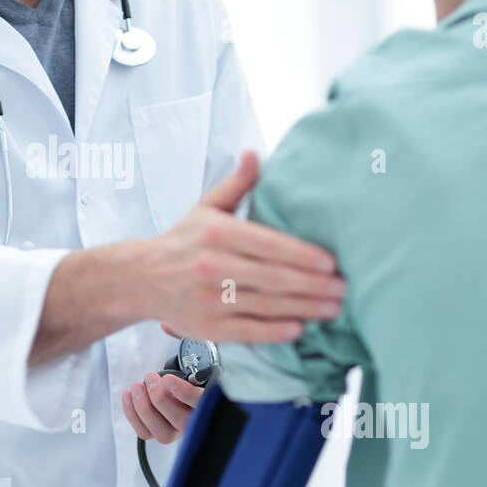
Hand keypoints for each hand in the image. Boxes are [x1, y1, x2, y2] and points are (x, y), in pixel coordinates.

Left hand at [122, 372, 202, 442]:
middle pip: (181, 421)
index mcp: (208, 405)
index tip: (168, 380)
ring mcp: (177, 433)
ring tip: (137, 386)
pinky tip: (128, 395)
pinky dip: (132, 414)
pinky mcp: (160, 435)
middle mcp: (195, 424)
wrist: (178, 390)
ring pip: (162, 433)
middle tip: (150, 378)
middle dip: (159, 398)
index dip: (184, 393)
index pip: (201, 403)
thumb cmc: (186, 381)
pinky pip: (144, 433)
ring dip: (144, 407)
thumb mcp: (193, 373)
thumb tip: (191, 373)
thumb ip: (194, 374)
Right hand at [142, 150, 345, 343]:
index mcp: (217, 233)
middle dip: (314, 285)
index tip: (332, 262)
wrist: (141, 278)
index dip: (303, 255)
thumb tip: (255, 154)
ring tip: (334, 308)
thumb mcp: (206, 207)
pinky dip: (277, 332)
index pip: (269, 245)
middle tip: (344, 289)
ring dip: (305, 308)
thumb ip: (236, 184)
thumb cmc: (184, 241)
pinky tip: (300, 328)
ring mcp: (209, 299)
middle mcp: (212, 266)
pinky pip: (250, 331)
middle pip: (274, 278)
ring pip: (267, 305)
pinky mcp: (207, 327)